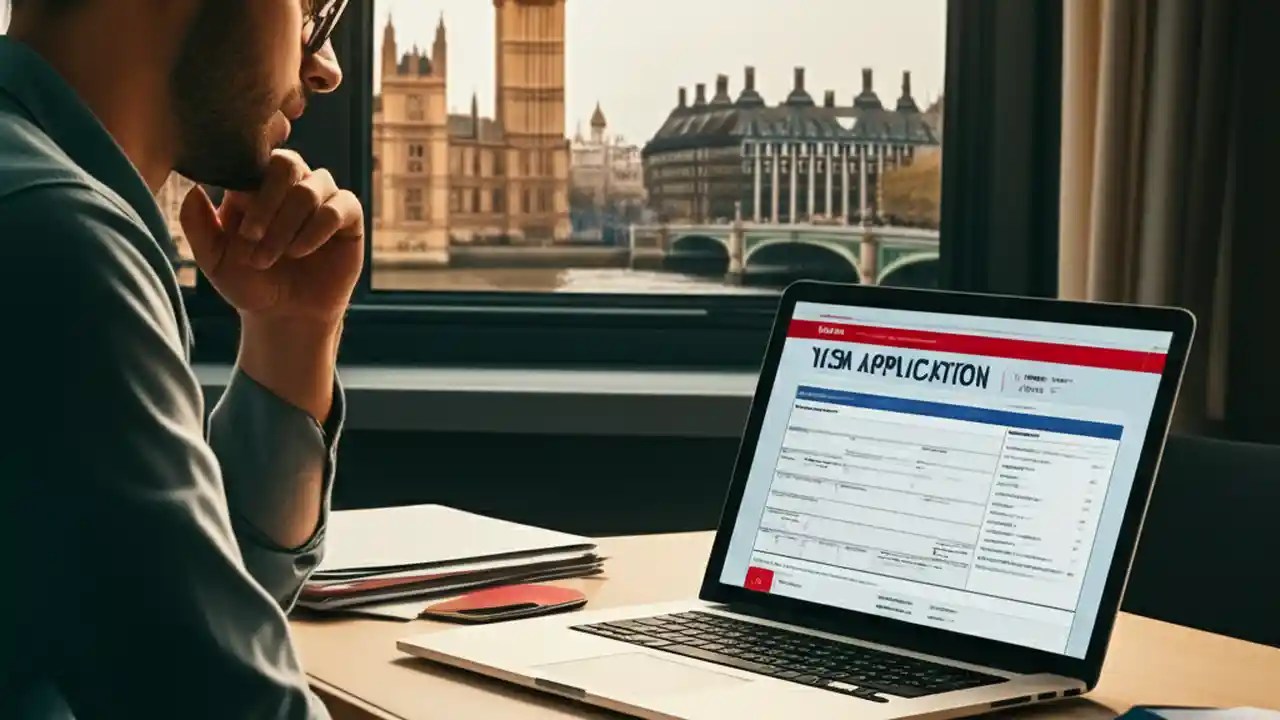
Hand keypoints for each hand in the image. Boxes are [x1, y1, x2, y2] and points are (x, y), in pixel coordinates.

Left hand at [179, 150, 364, 326]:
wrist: (285, 316)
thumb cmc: (249, 283)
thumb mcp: (213, 259)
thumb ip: (197, 224)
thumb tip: (193, 188)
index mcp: (257, 184)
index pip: (256, 161)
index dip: (249, 191)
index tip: (242, 231)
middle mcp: (292, 184)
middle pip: (287, 164)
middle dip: (269, 204)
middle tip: (253, 240)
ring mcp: (323, 198)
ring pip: (310, 188)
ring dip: (288, 225)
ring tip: (274, 256)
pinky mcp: (348, 217)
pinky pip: (340, 206)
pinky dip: (316, 230)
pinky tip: (300, 252)